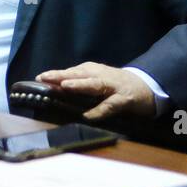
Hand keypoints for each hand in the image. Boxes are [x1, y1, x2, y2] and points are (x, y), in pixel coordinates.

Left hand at [34, 62, 155, 121]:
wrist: (147, 85)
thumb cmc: (115, 84)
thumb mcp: (96, 80)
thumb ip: (78, 83)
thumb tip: (54, 89)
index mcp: (92, 70)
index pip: (70, 71)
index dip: (55, 74)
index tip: (38, 77)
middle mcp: (100, 75)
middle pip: (79, 74)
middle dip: (61, 75)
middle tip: (44, 77)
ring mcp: (113, 86)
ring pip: (94, 84)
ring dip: (80, 84)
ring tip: (65, 86)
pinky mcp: (124, 98)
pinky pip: (110, 105)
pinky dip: (99, 110)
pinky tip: (88, 116)